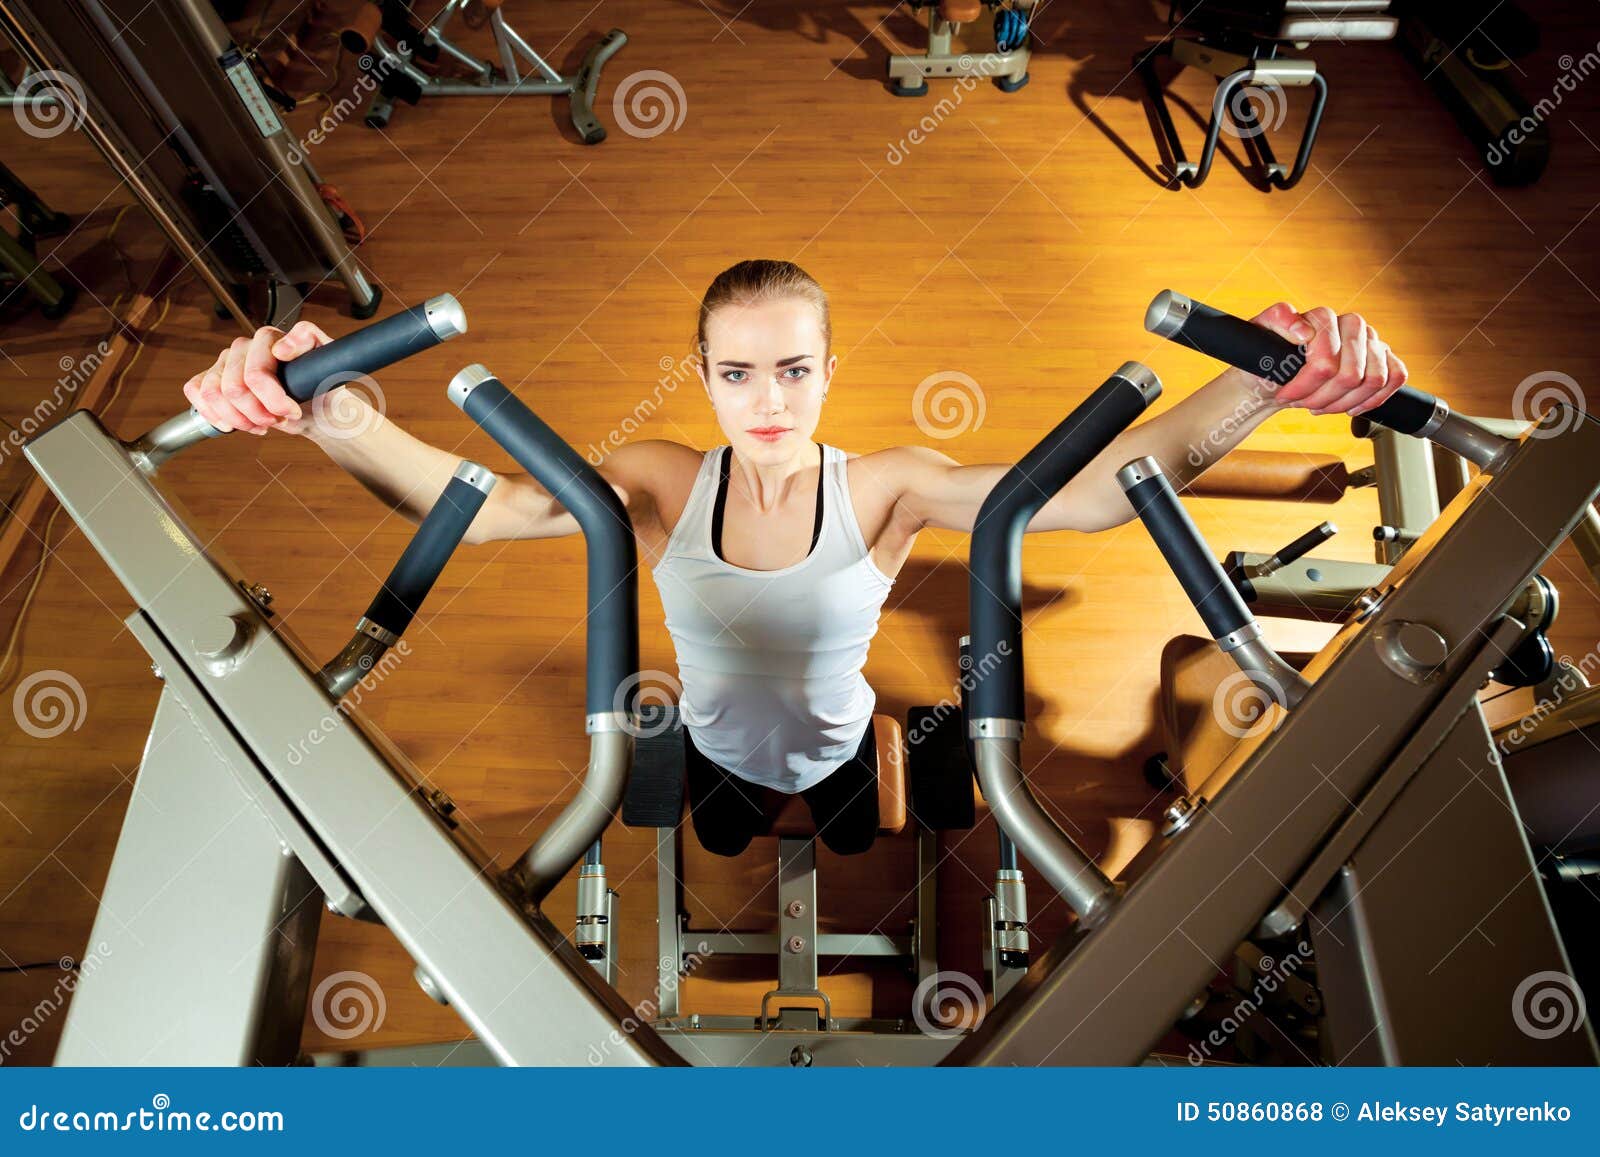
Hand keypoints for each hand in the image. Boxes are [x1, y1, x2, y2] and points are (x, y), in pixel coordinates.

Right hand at [183, 321, 332, 436]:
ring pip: (214, 394)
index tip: (292, 411)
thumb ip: (310, 343)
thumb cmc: (320, 389)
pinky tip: (234, 423)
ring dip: (240, 418)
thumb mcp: (329, 365)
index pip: (256, 373)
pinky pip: (196, 391)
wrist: (314, 410)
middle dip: (259, 413)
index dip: (274, 400)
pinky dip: (213, 414)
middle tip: (279, 419)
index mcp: (269, 338)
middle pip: (234, 388)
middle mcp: (244, 347)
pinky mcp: (211, 378)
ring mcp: (225, 362)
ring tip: (263, 424)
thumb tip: (280, 349)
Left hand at [1250, 303, 1408, 415]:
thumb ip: (1277, 320)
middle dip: (1323, 398)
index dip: (1304, 386)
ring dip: (1344, 402)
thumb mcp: (1258, 337)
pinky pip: (1396, 376)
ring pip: (1374, 379)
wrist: (1278, 374)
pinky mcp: (1383, 356)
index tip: (1285, 395)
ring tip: (1321, 406)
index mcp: (1324, 317)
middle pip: (1351, 375)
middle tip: (1304, 403)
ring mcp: (1371, 340)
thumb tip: (1303, 331)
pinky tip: (1350, 407)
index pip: (1326, 362)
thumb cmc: (1268, 358)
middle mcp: (1352, 324)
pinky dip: (1374, 399)